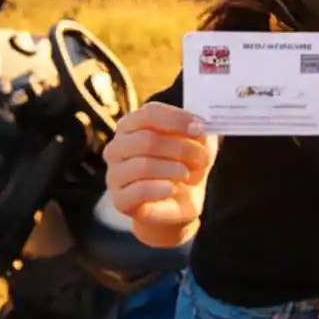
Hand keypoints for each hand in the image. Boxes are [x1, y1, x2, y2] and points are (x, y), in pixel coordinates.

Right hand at [102, 102, 213, 244]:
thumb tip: (199, 128)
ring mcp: (115, 174)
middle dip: (182, 149)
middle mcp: (117, 147)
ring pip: (144, 165)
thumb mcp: (196, 144)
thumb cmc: (183, 166)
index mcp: (132, 125)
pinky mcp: (119, 200)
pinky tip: (171, 188)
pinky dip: (160, 189)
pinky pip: (138, 191)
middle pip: (148, 140)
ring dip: (175, 170)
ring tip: (189, 175)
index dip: (177, 119)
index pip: (149, 113)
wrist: (178, 204)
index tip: (199, 128)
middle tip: (203, 159)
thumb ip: (197, 131)